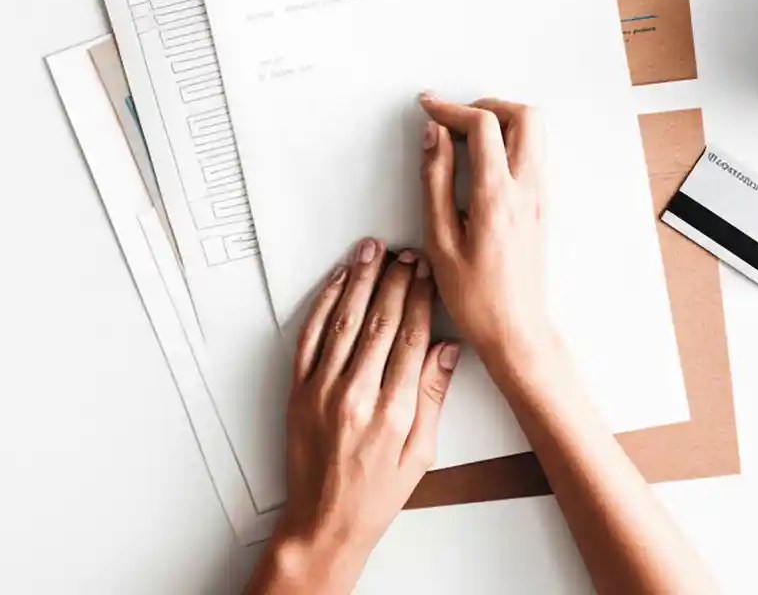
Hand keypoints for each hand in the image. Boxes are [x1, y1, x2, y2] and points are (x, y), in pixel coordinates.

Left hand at [248, 238, 459, 594]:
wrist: (324, 520)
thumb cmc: (374, 493)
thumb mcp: (421, 452)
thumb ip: (433, 398)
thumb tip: (445, 351)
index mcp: (392, 411)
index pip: (410, 338)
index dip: (420, 299)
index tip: (426, 274)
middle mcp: (355, 396)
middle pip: (380, 322)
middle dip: (396, 281)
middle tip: (407, 254)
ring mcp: (321, 391)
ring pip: (344, 321)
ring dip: (361, 281)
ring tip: (373, 252)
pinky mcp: (297, 392)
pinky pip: (309, 338)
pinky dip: (323, 305)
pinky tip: (337, 283)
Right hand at [418, 94, 566, 386]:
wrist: (517, 330)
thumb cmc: (477, 297)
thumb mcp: (440, 240)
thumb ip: (436, 181)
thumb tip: (434, 136)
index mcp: (498, 196)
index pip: (483, 124)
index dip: (451, 108)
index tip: (428, 107)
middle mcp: (528, 189)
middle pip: (524, 115)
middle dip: (486, 105)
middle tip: (454, 119)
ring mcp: (541, 196)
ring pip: (535, 131)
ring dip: (502, 121)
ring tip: (465, 138)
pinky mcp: (543, 205)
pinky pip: (534, 154)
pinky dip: (510, 142)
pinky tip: (482, 162)